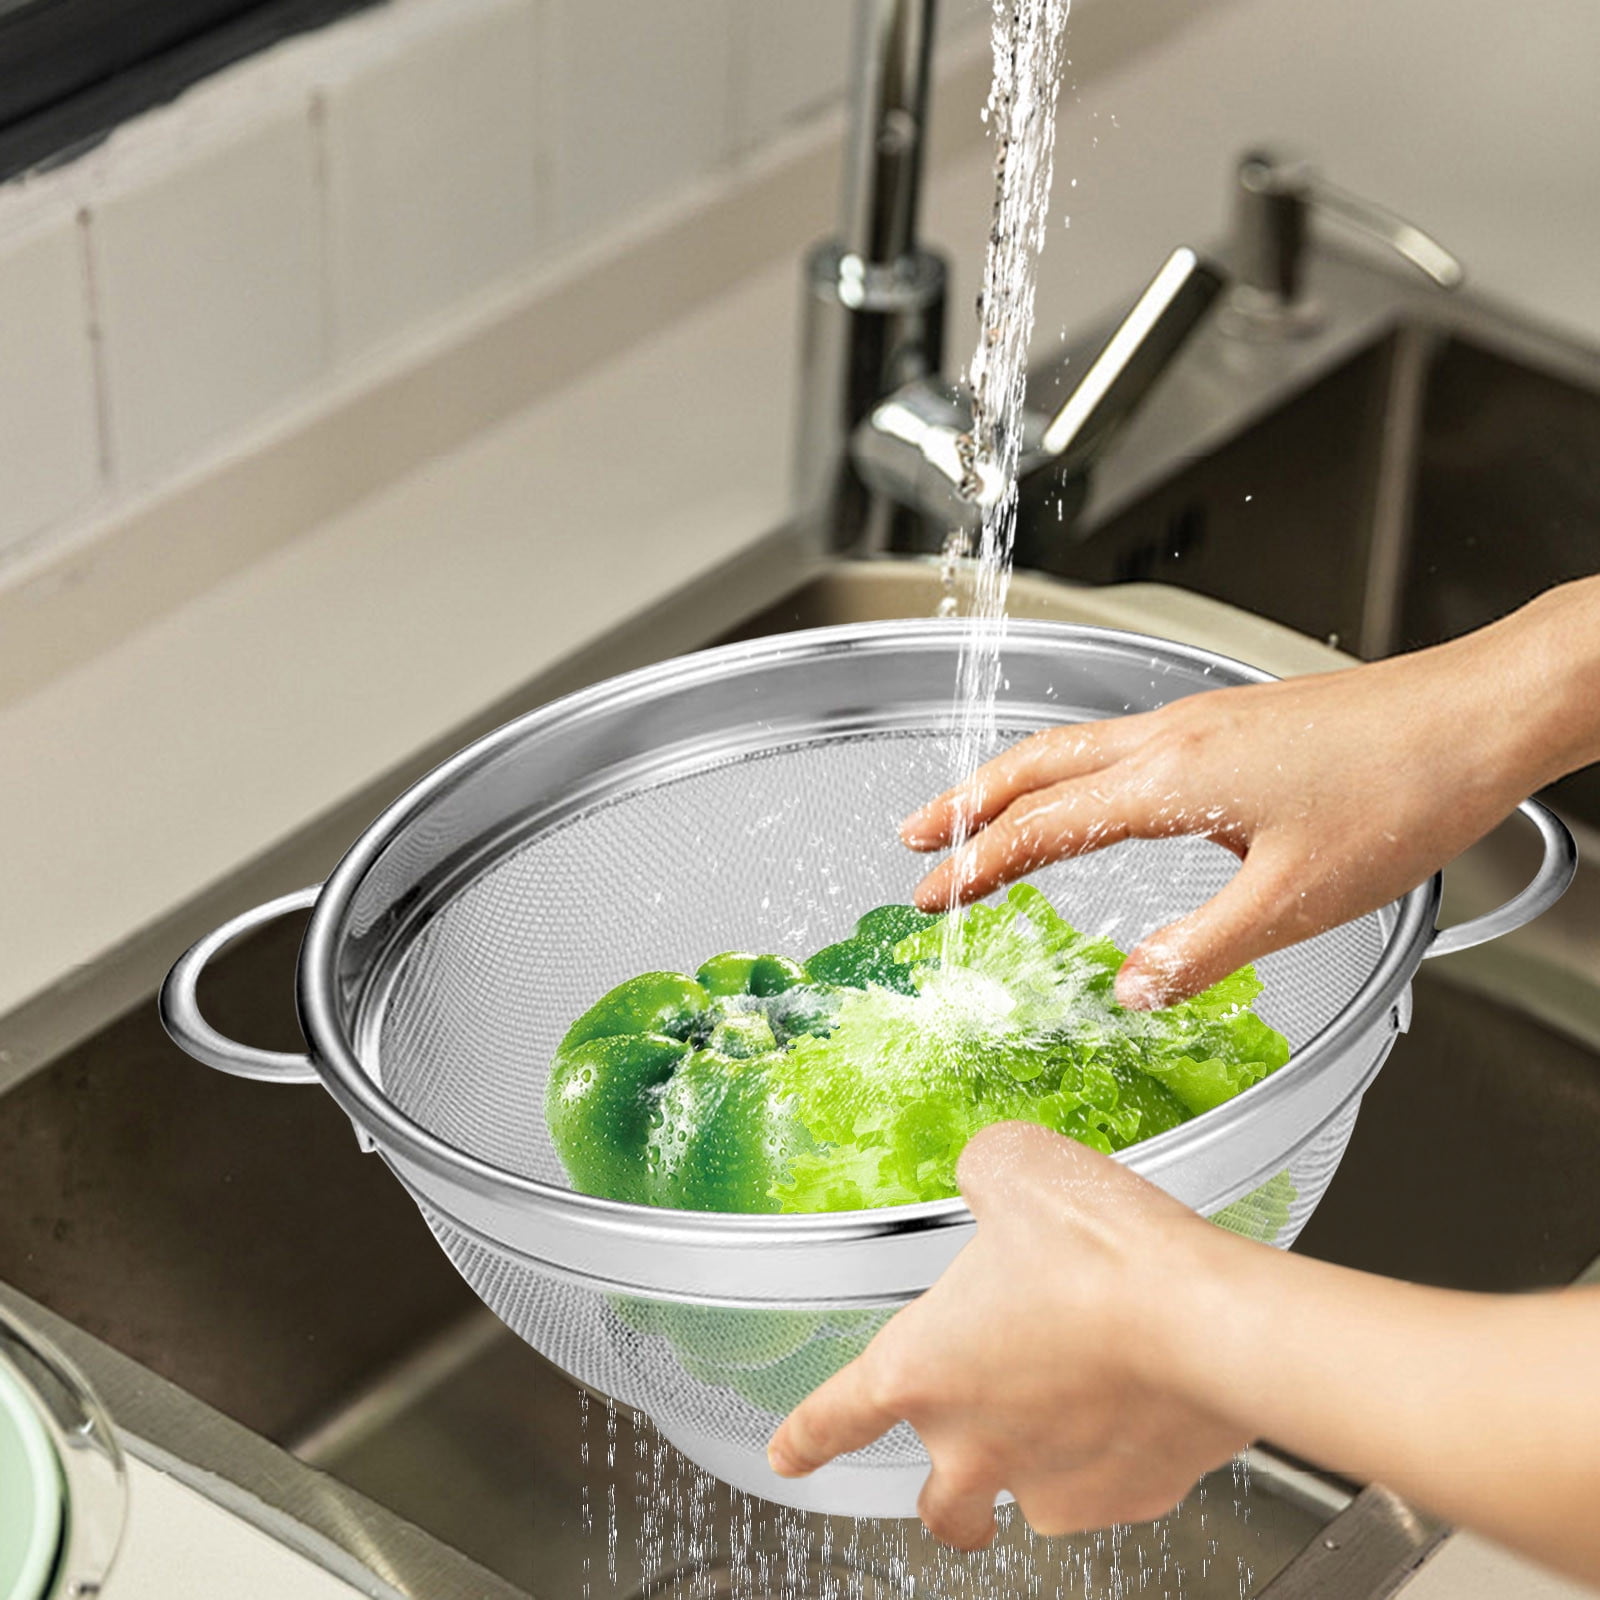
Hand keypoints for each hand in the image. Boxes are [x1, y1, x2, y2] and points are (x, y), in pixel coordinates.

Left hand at [766, 1123, 1247, 1548]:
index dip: (804, 1438)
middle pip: (939, 1507)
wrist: (1209, 1322)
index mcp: (922, 1370)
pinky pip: (1113, 1485)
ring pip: (1031, 1501)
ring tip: (1078, 1400)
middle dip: (945, 1500)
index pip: (835, 1416)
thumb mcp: (1013, 1169)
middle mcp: (977, 1445)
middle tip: (959, 1481)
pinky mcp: (1132, 1499)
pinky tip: (1140, 1391)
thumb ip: (984, 1177)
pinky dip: (1119, 1452)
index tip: (786, 1458)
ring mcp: (1055, 1484)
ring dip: (1040, 1466)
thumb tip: (991, 1177)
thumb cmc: (1103, 1251)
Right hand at [899, 603, 1583, 1007]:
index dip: (975, 864)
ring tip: (972, 812)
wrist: (1477, 712)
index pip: (1040, 824)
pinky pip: (1115, 742)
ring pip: (1072, 745)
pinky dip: (1067, 771)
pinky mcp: (1229, 721)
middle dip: (963, 803)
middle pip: (1033, 764)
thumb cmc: (1400, 793)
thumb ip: (1200, 949)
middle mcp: (1169, 736)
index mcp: (1170, 779)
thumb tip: (1129, 990)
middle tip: (913, 837)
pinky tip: (1088, 797)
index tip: (930, 897)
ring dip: (1010, 780)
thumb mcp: (1297, 899)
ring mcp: (1198, 720)